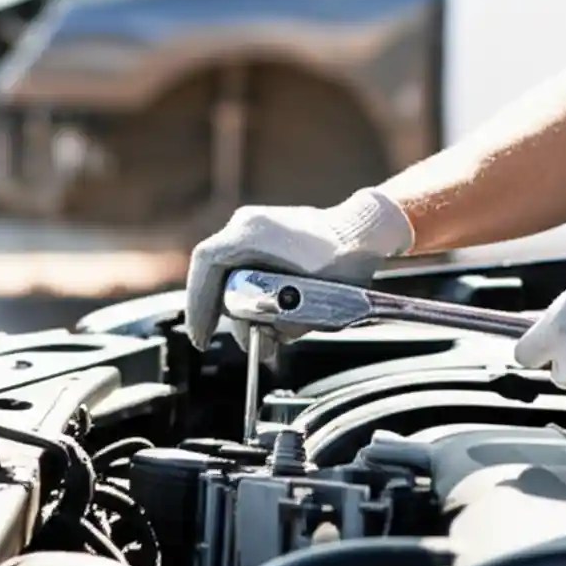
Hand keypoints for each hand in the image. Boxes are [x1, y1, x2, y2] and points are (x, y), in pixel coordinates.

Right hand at [185, 188, 413, 349]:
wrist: (366, 231)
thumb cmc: (345, 259)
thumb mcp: (314, 301)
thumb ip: (280, 322)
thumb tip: (262, 340)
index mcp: (251, 232)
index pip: (207, 265)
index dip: (199, 304)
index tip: (202, 335)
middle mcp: (246, 224)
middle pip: (219, 278)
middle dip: (233, 316)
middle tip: (251, 342)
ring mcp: (253, 226)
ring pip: (233, 276)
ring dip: (247, 307)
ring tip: (273, 331)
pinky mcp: (264, 235)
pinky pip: (246, 268)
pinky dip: (254, 293)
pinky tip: (276, 312)